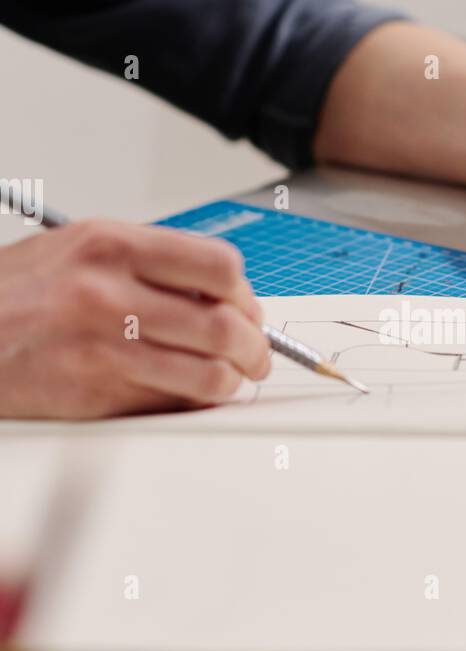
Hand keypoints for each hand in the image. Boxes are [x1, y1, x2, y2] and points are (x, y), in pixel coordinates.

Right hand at [0, 220, 270, 418]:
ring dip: (231, 381)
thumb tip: (221, 289)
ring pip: (208, 374)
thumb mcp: (78, 248)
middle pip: (223, 325)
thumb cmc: (17, 292)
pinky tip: (189, 394)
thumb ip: (150, 262)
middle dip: (255, 346)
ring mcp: (103, 348)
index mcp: (111, 247)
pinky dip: (193, 402)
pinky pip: (171, 404)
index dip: (245, 293)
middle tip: (257, 354)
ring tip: (229, 379)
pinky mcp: (95, 395)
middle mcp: (109, 294)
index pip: (217, 266)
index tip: (247, 307)